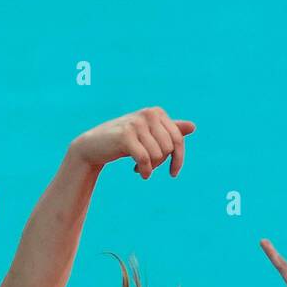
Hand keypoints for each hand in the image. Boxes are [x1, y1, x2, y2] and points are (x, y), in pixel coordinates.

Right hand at [70, 107, 195, 178]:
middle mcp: (148, 114)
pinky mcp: (125, 135)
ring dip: (151, 167)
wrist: (93, 146)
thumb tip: (193, 126)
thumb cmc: (124, 141)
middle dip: (161, 162)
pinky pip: (145, 159)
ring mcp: (136, 123)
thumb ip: (170, 130)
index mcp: (157, 112)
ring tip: (142, 168)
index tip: (173, 172)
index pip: (178, 139)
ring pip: (158, 154)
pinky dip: (145, 170)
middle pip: (169, 148)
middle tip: (150, 167)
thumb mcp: (149, 135)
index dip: (178, 159)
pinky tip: (138, 173)